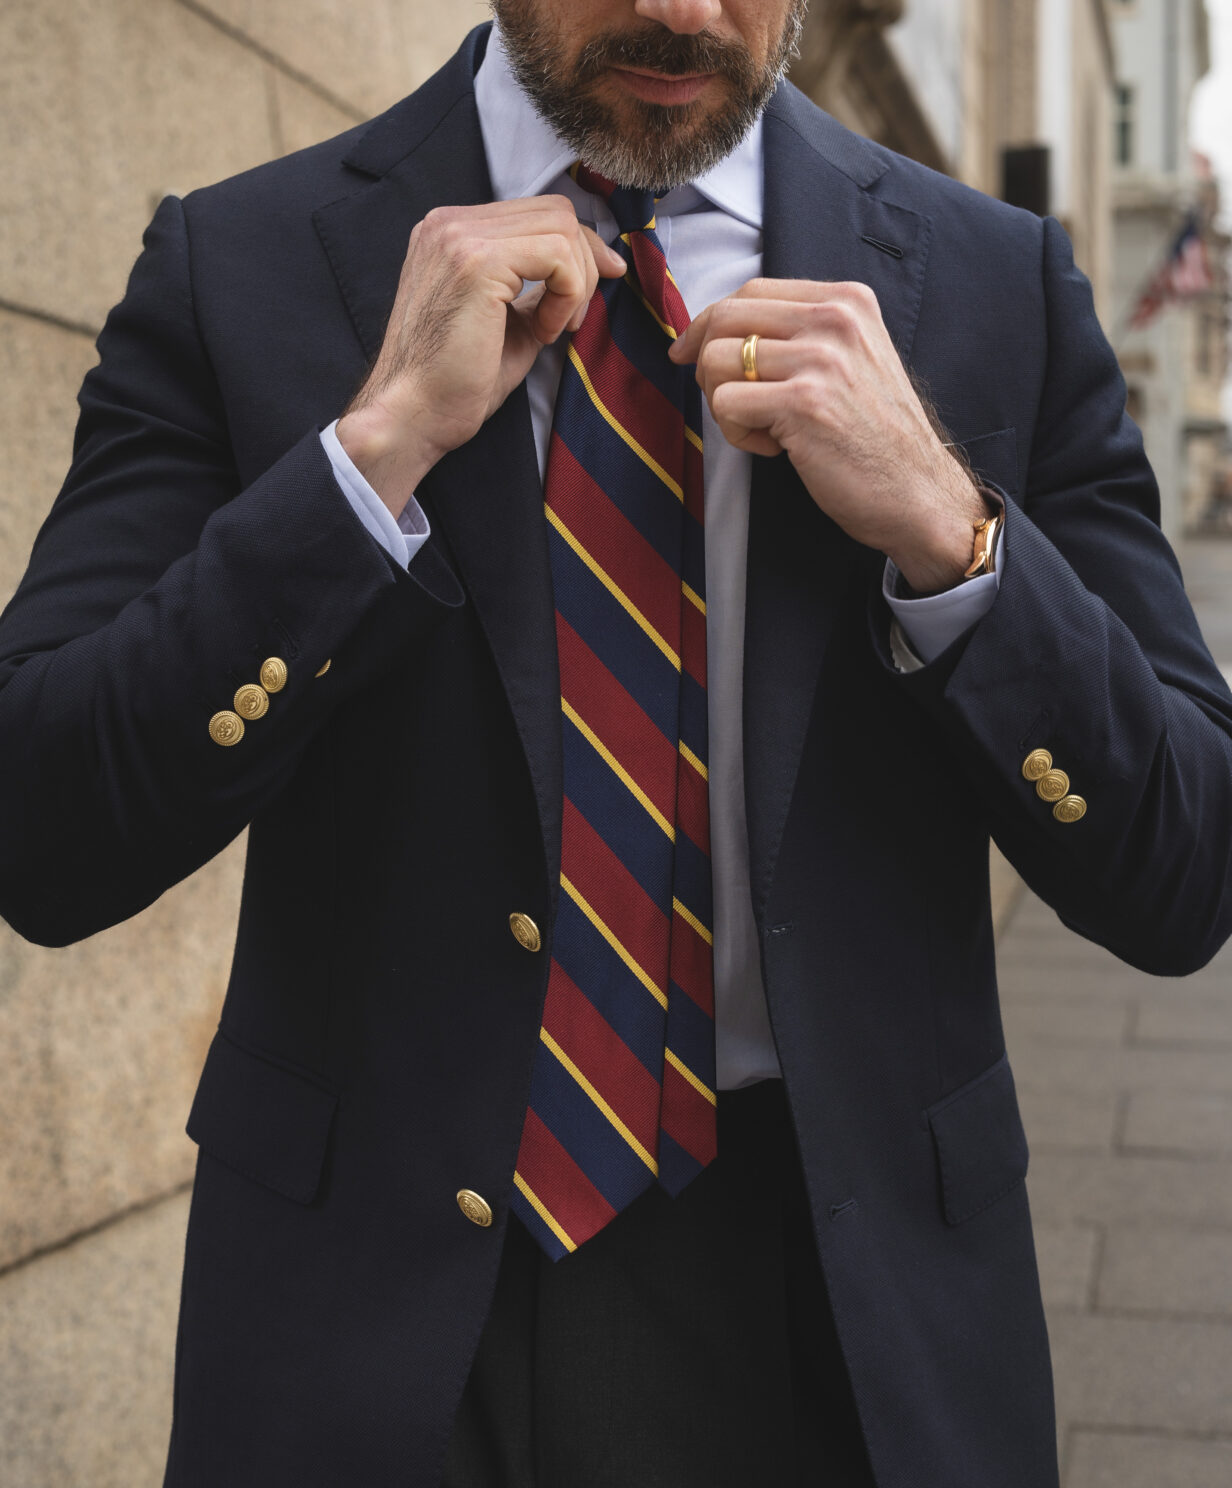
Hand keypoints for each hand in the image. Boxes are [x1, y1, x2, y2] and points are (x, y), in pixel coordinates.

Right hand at [337, 197, 625, 516]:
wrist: (414, 414)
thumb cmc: (458, 381)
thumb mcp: (508, 318)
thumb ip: (537, 284)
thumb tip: (594, 264)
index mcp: (452, 232)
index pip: (538, 212)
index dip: (579, 249)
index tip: (593, 292)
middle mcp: (450, 223)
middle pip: (556, 211)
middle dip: (585, 265)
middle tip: (573, 321)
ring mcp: (460, 236)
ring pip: (562, 229)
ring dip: (576, 285)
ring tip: (552, 330)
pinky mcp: (477, 261)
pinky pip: (557, 256)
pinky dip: (566, 297)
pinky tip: (544, 333)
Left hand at [669, 279, 987, 592]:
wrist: (916, 491)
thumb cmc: (874, 436)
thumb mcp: (851, 360)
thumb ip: (802, 335)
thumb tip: (718, 330)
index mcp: (846, 301)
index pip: (751, 291)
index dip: (709, 323)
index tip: (689, 353)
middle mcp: (835, 319)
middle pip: (726, 318)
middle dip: (706, 364)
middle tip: (725, 402)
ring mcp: (821, 359)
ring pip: (717, 361)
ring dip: (722, 404)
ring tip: (762, 429)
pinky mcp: (804, 403)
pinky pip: (726, 404)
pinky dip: (736, 433)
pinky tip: (773, 447)